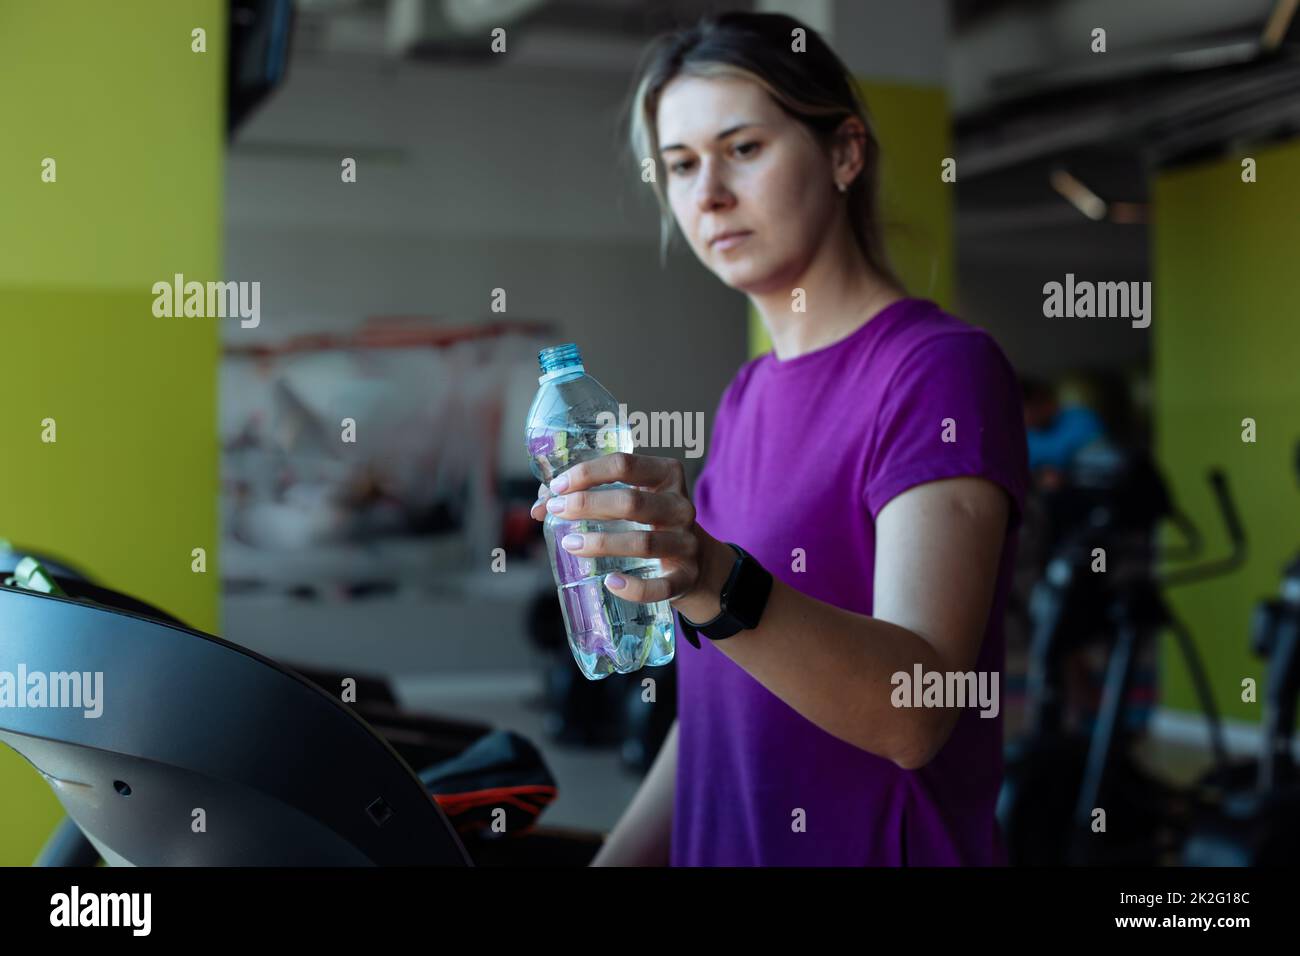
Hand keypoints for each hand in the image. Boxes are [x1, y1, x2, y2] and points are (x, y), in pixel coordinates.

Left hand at [528, 452, 728, 608]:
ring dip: (602, 543)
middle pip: (632, 501)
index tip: (558, 487)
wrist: (696, 563)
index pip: (624, 463)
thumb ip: (587, 496)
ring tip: (571, 544)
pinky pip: (661, 586)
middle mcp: (680, 506)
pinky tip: (610, 581)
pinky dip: (634, 587)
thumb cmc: (649, 523)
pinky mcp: (686, 577)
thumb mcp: (629, 500)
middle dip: (588, 505)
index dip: (587, 473)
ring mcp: (687, 543)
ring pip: (644, 542)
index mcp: (666, 475)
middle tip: (557, 511)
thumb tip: (540, 507)